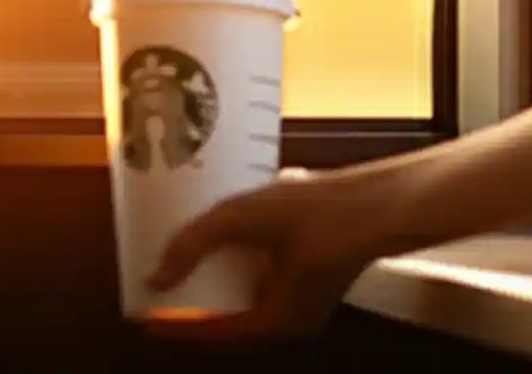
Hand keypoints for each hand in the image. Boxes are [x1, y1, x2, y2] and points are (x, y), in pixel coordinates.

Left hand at [145, 169, 389, 340]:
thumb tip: (157, 276)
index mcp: (278, 320)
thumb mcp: (248, 217)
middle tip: (168, 279)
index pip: (213, 330)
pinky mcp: (318, 278)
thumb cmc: (328, 211)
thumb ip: (196, 242)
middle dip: (198, 296)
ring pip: (251, 298)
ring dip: (223, 279)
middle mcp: (294, 319)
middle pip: (230, 315)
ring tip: (196, 256)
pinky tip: (239, 236)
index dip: (176, 320)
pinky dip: (248, 266)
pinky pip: (270, 282)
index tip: (146, 312)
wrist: (385, 200)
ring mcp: (309, 301)